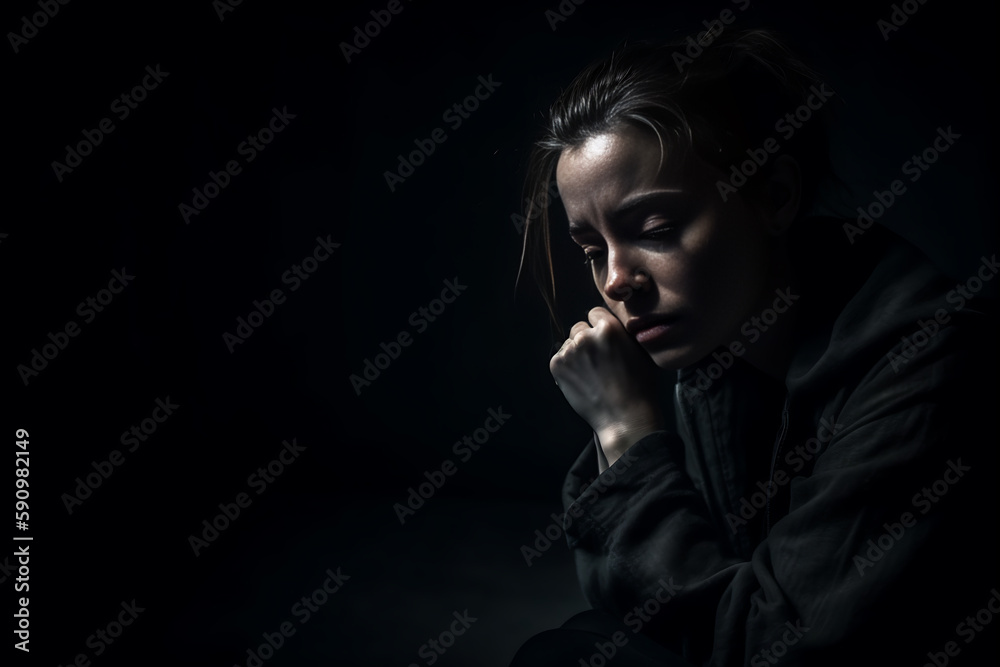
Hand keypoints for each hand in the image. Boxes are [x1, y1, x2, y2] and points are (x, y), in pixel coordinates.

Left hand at [550, 307, 665, 464]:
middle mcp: (586, 335)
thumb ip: (624, 331)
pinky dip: (567, 367)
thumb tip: (611, 321)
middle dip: (587, 340)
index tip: (604, 342)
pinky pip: (560, 358)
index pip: (595, 313)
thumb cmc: (639, 386)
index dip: (600, 328)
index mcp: (608, 327)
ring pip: (569, 344)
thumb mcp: (640, 350)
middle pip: (579, 328)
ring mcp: (569, 351)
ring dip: (576, 354)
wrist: (624, 417)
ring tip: (591, 374)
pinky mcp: (557, 365)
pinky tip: (582, 380)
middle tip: (598, 361)